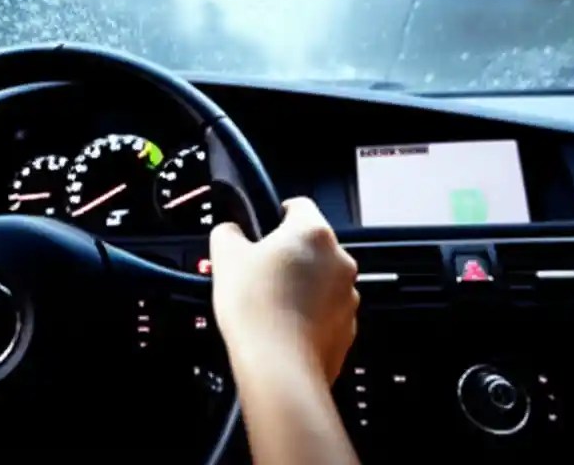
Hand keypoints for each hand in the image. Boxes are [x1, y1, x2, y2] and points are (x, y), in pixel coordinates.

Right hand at [209, 197, 358, 383]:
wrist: (279, 367)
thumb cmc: (256, 310)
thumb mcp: (226, 256)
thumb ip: (227, 232)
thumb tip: (230, 231)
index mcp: (313, 232)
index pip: (298, 205)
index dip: (277, 213)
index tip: (265, 228)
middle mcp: (340, 260)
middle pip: (312, 246)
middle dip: (288, 256)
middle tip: (259, 272)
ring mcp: (347, 295)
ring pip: (321, 280)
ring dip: (301, 286)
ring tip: (270, 303)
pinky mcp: (347, 327)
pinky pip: (326, 311)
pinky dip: (309, 315)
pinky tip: (284, 325)